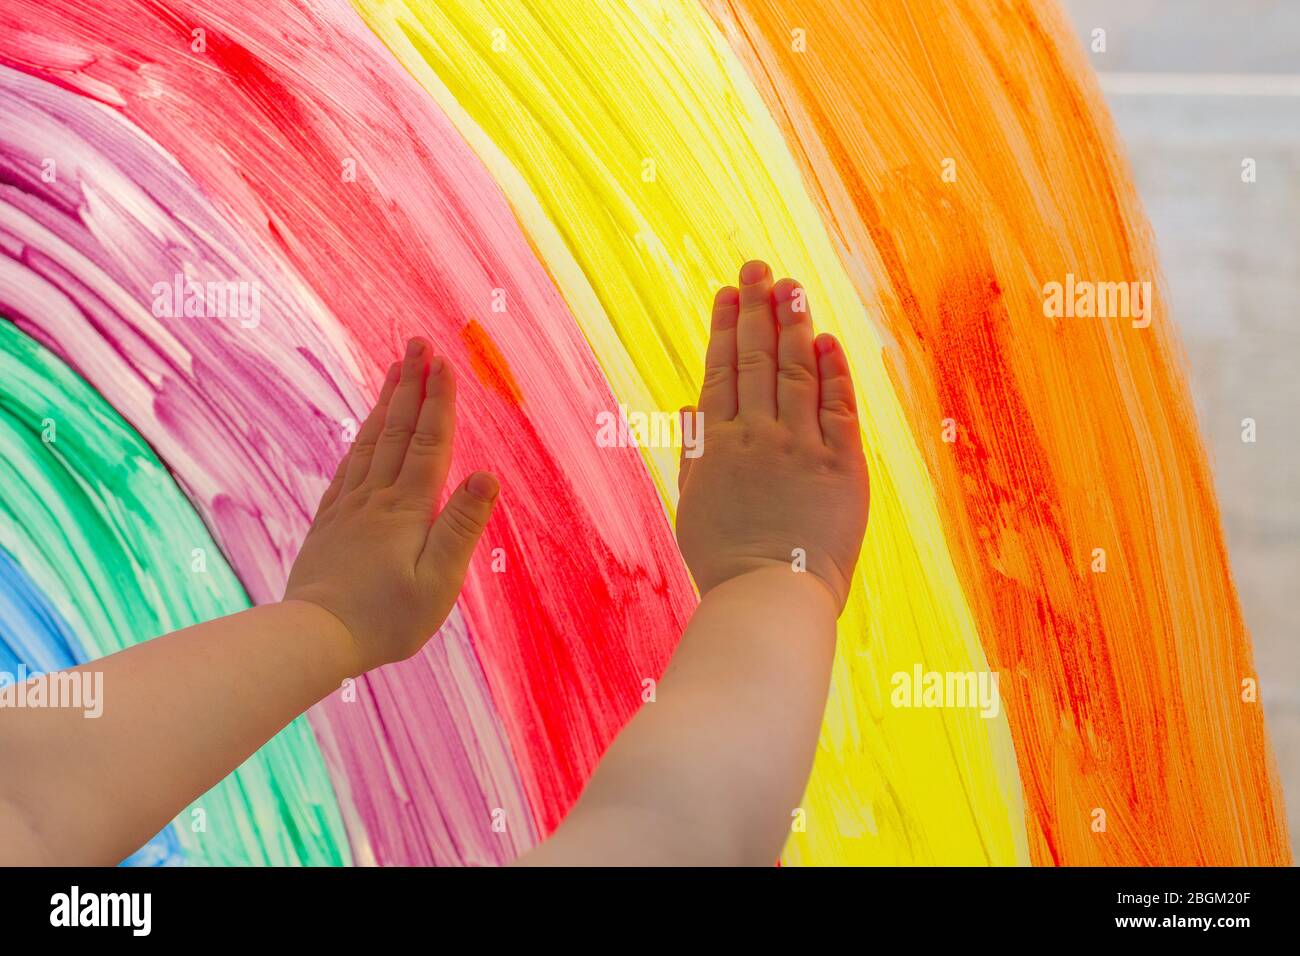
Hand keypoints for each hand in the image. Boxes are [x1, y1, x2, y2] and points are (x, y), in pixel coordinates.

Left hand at [285, 337, 498, 671]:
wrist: (314, 638)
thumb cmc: (385, 619)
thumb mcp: (438, 582)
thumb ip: (461, 526)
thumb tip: (486, 474)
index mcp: (408, 509)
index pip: (429, 444)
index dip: (439, 402)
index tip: (444, 362)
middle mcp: (377, 498)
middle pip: (398, 430)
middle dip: (412, 384)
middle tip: (418, 343)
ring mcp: (350, 506)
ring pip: (371, 441)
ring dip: (387, 402)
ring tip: (396, 368)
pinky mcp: (331, 521)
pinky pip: (349, 465)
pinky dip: (363, 436)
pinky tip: (367, 428)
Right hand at [675, 261, 868, 610]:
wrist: (770, 597)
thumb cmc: (726, 560)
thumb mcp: (693, 505)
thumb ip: (694, 451)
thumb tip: (688, 405)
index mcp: (718, 446)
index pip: (721, 371)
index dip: (725, 327)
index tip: (728, 292)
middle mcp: (758, 437)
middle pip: (756, 358)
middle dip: (757, 308)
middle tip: (759, 267)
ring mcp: (801, 447)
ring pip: (796, 371)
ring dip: (793, 323)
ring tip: (791, 285)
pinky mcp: (841, 465)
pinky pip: (838, 407)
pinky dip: (833, 371)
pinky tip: (826, 340)